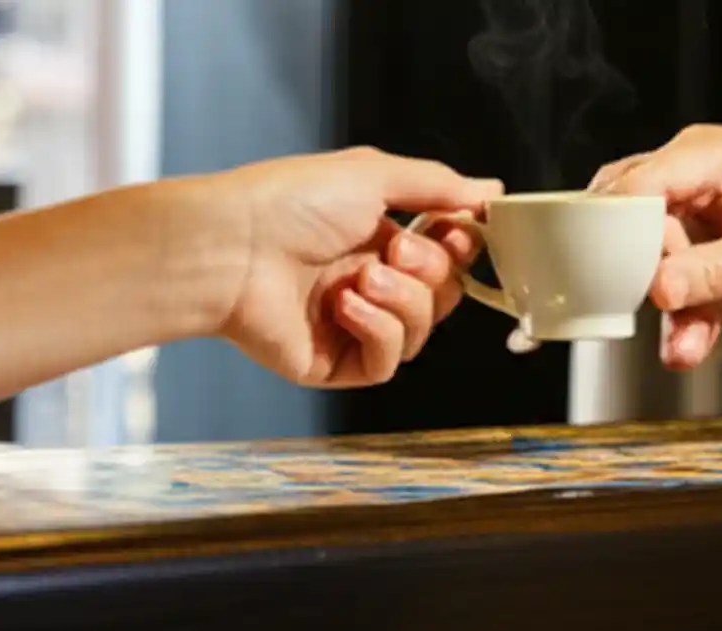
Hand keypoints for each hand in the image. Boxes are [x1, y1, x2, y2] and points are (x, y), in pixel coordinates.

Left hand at [202, 146, 500, 386]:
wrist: (229, 247)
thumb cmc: (288, 203)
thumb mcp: (373, 176)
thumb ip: (438, 186)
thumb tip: (492, 191)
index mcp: (378, 238)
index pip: (449, 254)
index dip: (461, 247)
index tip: (458, 229)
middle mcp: (369, 282)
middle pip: (445, 294)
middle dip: (431, 270)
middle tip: (394, 250)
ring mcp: (353, 326)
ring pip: (422, 330)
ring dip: (402, 300)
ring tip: (359, 278)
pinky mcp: (336, 364)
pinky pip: (389, 361)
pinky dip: (377, 329)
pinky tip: (344, 305)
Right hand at [591, 124, 721, 369]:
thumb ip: (718, 270)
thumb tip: (660, 287)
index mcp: (708, 158)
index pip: (638, 185)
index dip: (620, 228)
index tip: (625, 274)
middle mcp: (689, 186)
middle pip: (623, 221)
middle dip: (630, 272)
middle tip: (657, 304)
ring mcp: (690, 229)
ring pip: (638, 267)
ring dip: (658, 309)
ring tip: (686, 339)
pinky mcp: (697, 268)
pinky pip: (667, 298)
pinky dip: (677, 327)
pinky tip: (690, 347)